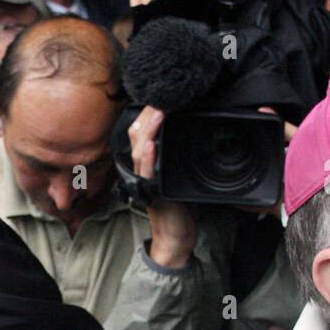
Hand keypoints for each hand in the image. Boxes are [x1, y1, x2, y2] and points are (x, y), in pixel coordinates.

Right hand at [128, 105, 195, 266]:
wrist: (176, 235)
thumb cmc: (180, 206)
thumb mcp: (179, 174)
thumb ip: (179, 154)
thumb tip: (192, 131)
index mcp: (148, 161)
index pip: (141, 127)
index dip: (149, 110)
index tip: (163, 94)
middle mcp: (142, 167)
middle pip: (137, 132)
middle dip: (149, 112)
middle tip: (163, 95)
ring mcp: (145, 179)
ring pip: (140, 148)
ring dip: (149, 128)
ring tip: (159, 111)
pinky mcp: (153, 191)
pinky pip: (147, 171)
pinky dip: (148, 157)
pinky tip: (152, 144)